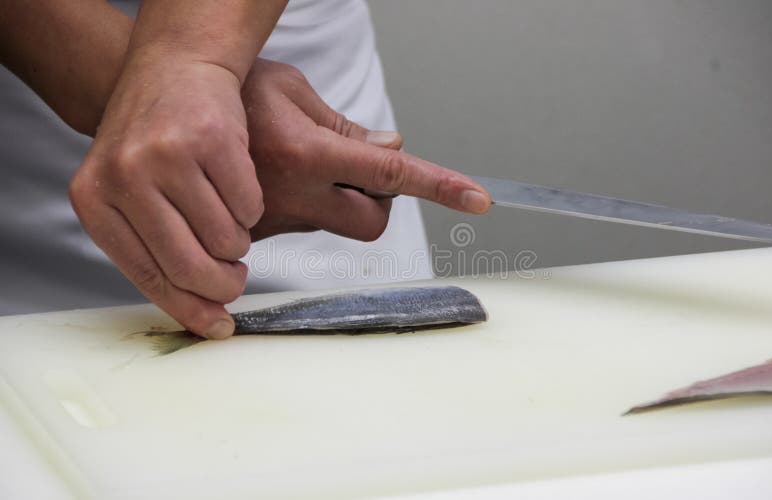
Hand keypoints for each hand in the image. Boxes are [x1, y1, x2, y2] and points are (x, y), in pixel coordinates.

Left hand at [69, 52, 262, 339]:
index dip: (191, 310)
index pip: (149, 277)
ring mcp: (167, 156)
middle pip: (192, 267)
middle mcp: (124, 179)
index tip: (220, 325)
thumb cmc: (157, 143)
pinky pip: (250, 205)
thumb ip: (156, 250)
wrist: (174, 72)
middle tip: (235, 276)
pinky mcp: (211, 139)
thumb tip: (207, 318)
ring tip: (227, 215)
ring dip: (239, 239)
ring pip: (227, 239)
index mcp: (95, 202)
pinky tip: (236, 182)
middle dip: (224, 283)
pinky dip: (253, 206)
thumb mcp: (131, 195)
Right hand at [242, 59, 490, 241]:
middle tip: (356, 173)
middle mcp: (291, 194)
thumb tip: (392, 150)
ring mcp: (271, 222)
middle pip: (373, 223)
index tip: (477, 199)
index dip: (440, 186)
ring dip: (335, 204)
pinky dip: (306, 210)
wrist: (161, 113)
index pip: (390, 176)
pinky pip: (302, 231)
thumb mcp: (293, 90)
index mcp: (307, 152)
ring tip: (296, 168)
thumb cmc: (230, 91)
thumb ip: (344, 129)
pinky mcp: (253, 236)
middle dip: (379, 203)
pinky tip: (274, 183)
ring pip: (334, 228)